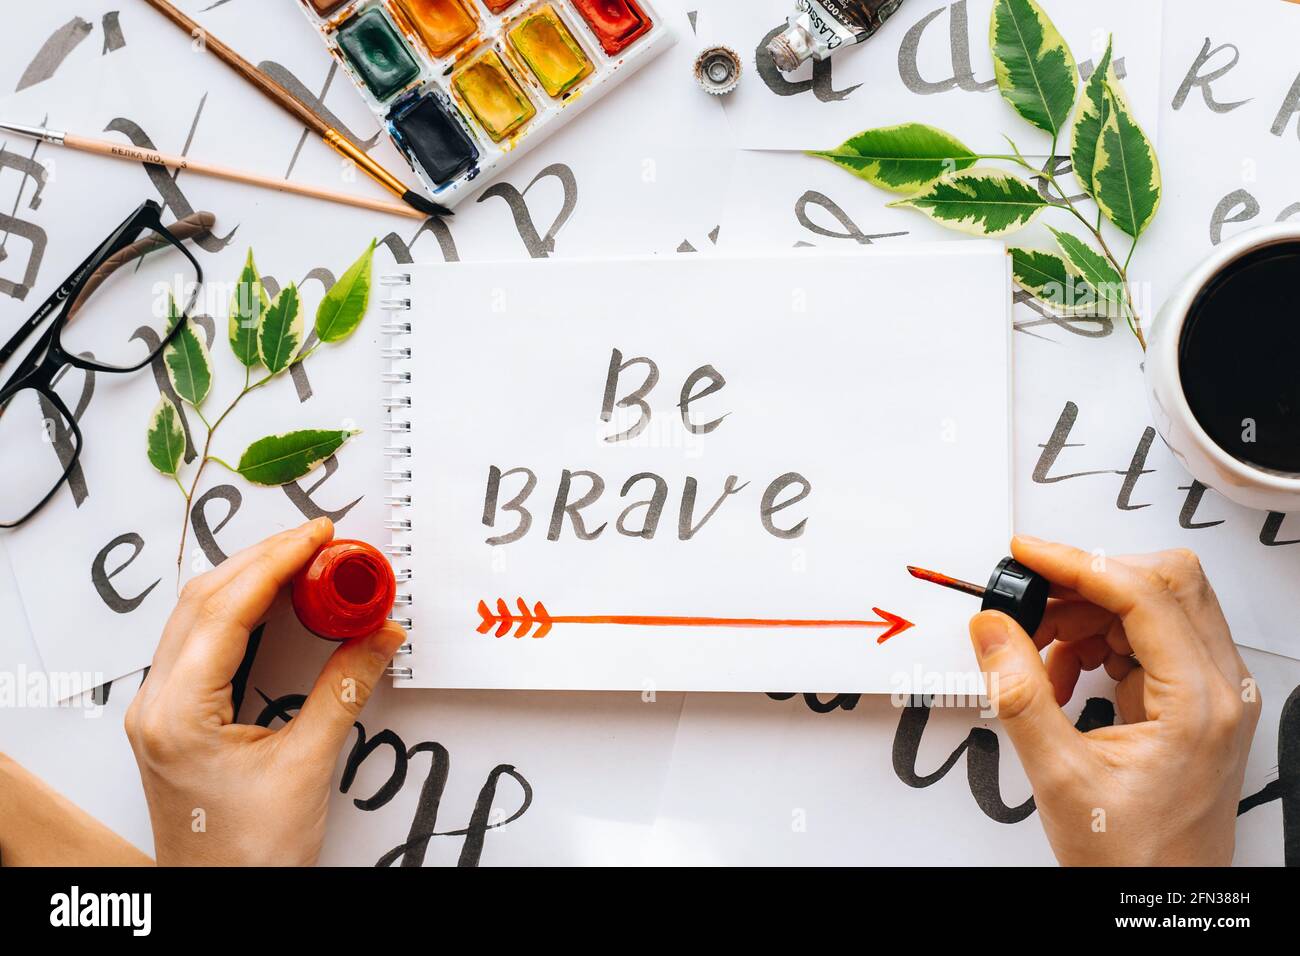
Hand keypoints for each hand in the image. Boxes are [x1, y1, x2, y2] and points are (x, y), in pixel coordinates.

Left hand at [125, 518, 406, 865]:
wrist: (223, 901)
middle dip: (263, 558)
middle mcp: (156, 704)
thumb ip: (344, 691)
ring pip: (197, 616)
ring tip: (303, 558)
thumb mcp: (307, 767)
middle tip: (318, 538)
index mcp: (177, 714)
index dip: (274, 562)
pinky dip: (240, 609)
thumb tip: (379, 634)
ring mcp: (159, 710)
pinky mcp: (174, 717)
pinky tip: (274, 602)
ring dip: (249, 578)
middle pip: (203, 601)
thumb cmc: (249, 854)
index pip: (224, 610)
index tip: (317, 535)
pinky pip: (201, 641)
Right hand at [969, 537, 1259, 866]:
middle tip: (1029, 598)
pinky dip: (1099, 639)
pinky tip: (1063, 673)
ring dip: (1089, 612)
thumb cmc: (1132, 857)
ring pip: (1156, 603)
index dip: (1079, 562)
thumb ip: (1021, 695)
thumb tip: (993, 630)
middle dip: (1088, 580)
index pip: (1146, 595)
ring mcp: (1212, 692)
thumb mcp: (1060, 778)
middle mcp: (1220, 688)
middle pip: (1165, 582)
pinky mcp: (1194, 699)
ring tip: (1039, 650)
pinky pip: (1148, 636)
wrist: (1160, 897)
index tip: (1028, 553)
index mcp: (1200, 704)